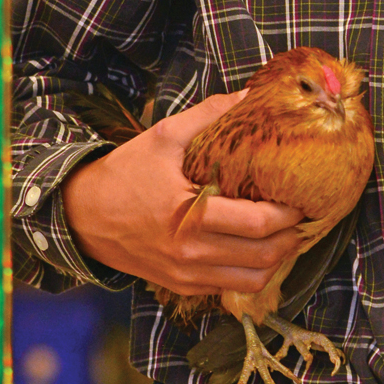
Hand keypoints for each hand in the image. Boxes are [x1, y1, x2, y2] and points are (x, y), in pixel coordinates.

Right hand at [62, 93, 302, 298]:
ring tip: (283, 235)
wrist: (81, 216)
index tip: (300, 197)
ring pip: (253, 281)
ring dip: (277, 260)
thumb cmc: (124, 174)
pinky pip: (230, 288)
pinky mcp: (181, 286)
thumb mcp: (163, 136)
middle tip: (301, 216)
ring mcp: (186, 275)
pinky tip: (256, 250)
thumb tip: (249, 94)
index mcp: (188, 216)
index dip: (289, 214)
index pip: (258, 224)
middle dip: (292, 238)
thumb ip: (209, 114)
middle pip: (264, 256)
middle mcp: (190, 253)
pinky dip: (252, 273)